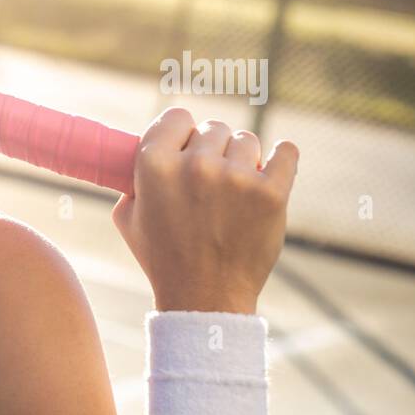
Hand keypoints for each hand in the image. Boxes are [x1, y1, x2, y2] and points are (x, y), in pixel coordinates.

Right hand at [113, 107, 298, 313]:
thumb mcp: (128, 218)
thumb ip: (134, 180)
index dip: (180, 132)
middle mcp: (194, 166)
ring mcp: (236, 178)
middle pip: (213, 128)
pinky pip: (286, 152)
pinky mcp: (272, 193)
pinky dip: (282, 158)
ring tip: (236, 188)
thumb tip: (148, 153)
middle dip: (212, 149)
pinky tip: (274, 167)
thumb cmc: (163, 258)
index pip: (176, 116)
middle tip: (210, 178)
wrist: (204, 297)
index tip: (185, 147)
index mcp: (154, 167)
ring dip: (242, 159)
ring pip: (247, 140)